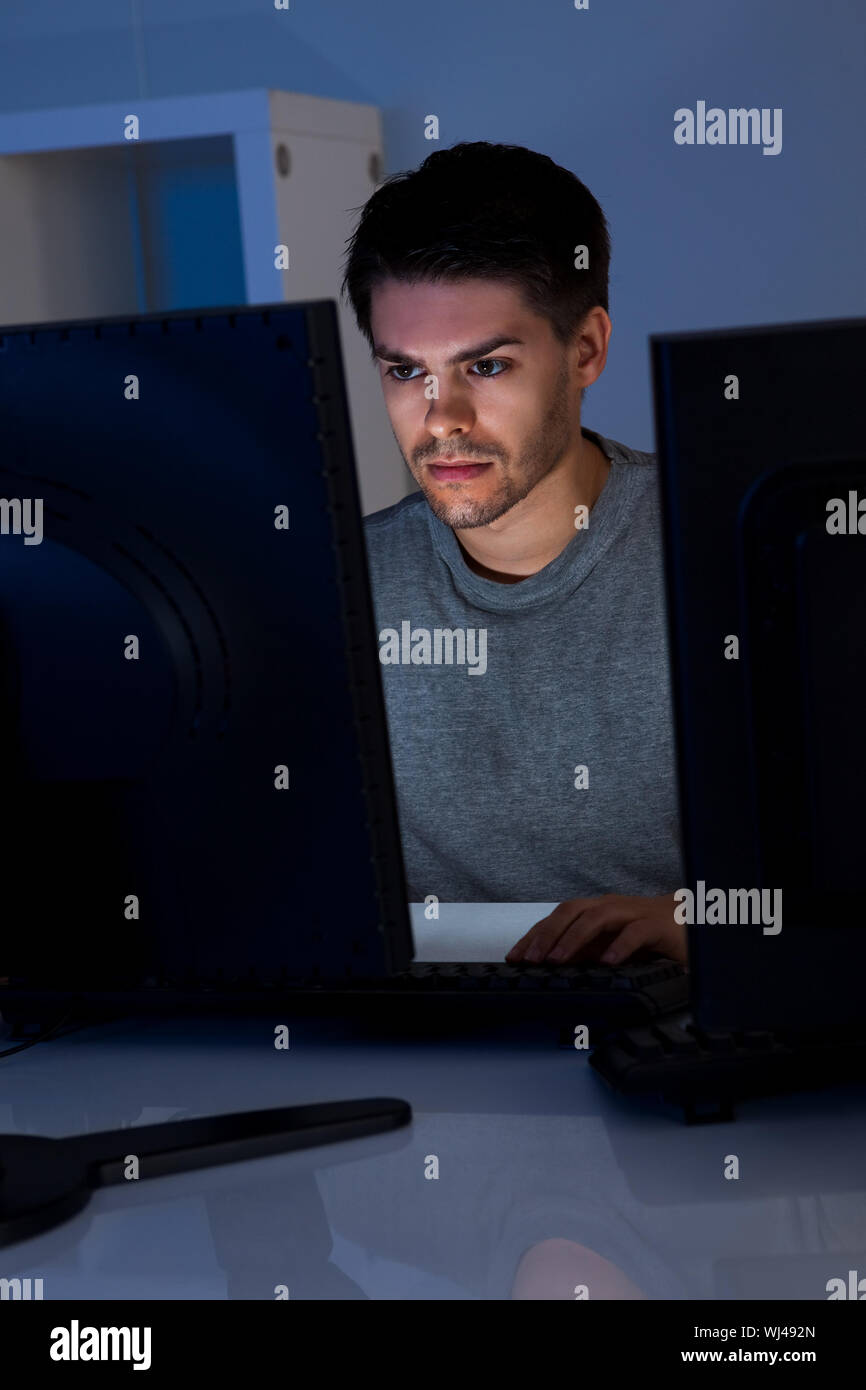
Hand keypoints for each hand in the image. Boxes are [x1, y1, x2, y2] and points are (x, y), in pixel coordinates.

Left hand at [505, 893, 686, 965]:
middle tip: (531, 959)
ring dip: (574, 938)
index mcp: (596, 910)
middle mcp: (611, 907)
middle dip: (547, 934)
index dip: (534, 935)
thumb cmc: (647, 936)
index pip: (558, 917)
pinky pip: (636, 933)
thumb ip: (583, 953)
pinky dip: (620, 946)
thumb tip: (548, 967)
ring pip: (598, 917)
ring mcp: (634, 913)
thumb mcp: (609, 946)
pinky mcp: (658, 926)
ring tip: (559, 960)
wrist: (695, 924)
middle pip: (571, 911)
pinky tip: (608, 961)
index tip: (514, 957)